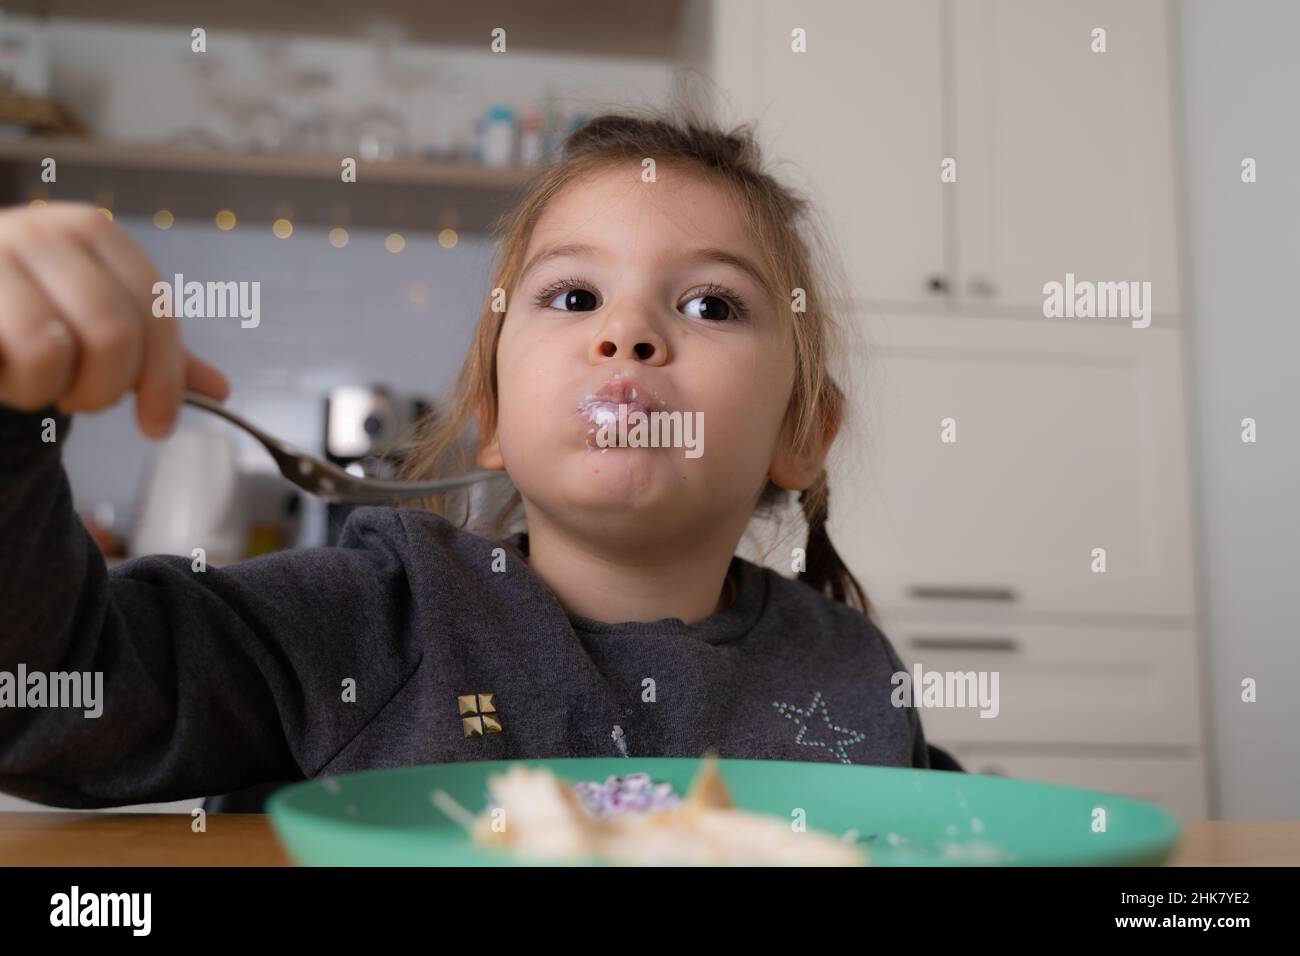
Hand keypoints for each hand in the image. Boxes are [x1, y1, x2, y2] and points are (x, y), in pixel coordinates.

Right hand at [0, 201, 229, 437]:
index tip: (158, 427)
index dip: (165, 380)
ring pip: (47, 349)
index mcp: (90, 230)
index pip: (156, 312)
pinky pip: (1, 361)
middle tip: (76, 399)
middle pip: (113, 333)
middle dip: (102, 389)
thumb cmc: (23, 311)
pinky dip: (5, 385)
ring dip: (43, 391)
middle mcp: (39, 230)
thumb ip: (151, 353)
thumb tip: (220, 391)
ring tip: (28, 382)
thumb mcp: (90, 319)